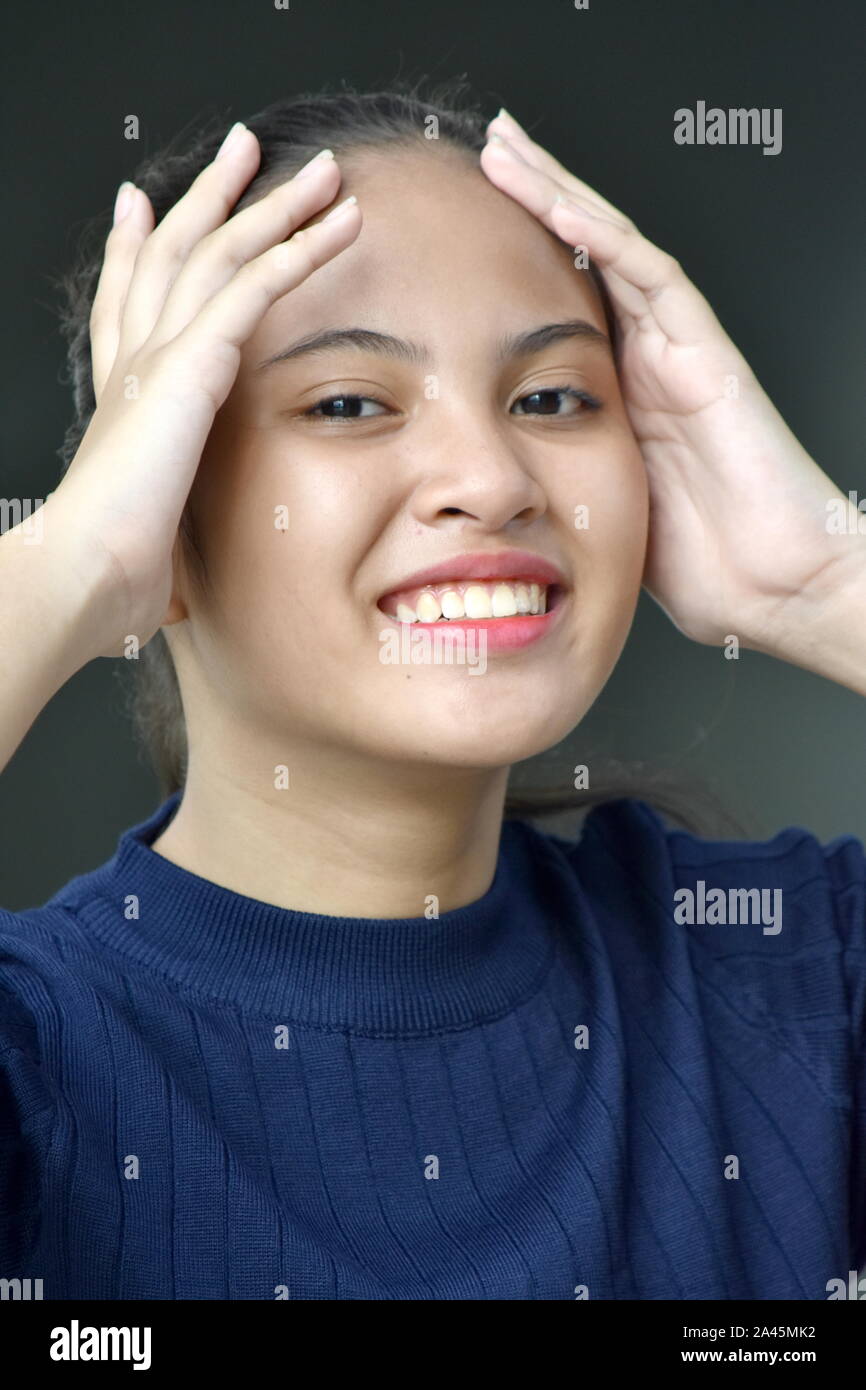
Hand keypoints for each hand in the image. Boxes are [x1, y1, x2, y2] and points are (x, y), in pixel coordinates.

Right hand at [50, 125, 360, 658]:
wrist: (84, 574)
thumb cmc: (109, 579)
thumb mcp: (143, 553)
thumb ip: (157, 553)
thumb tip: (163, 609)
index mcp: (124, 397)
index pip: (129, 302)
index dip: (136, 250)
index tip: (141, 208)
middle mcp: (137, 359)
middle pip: (175, 252)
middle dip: (210, 194)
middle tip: (242, 146)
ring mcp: (161, 354)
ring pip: (222, 251)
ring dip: (275, 204)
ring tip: (321, 168)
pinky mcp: (192, 361)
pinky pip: (256, 283)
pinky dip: (301, 245)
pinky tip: (340, 219)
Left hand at [480, 108, 857, 660]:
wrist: (775, 584)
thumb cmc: (704, 562)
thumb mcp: (602, 511)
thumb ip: (560, 481)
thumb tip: (494, 496)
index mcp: (624, 389)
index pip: (565, 298)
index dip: (520, 254)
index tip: (465, 222)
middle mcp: (652, 356)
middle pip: (586, 256)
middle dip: (536, 198)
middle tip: (485, 149)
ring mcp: (682, 348)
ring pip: (614, 248)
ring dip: (559, 194)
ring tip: (507, 151)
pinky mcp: (708, 353)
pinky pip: (653, 280)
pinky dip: (605, 241)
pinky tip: (559, 207)